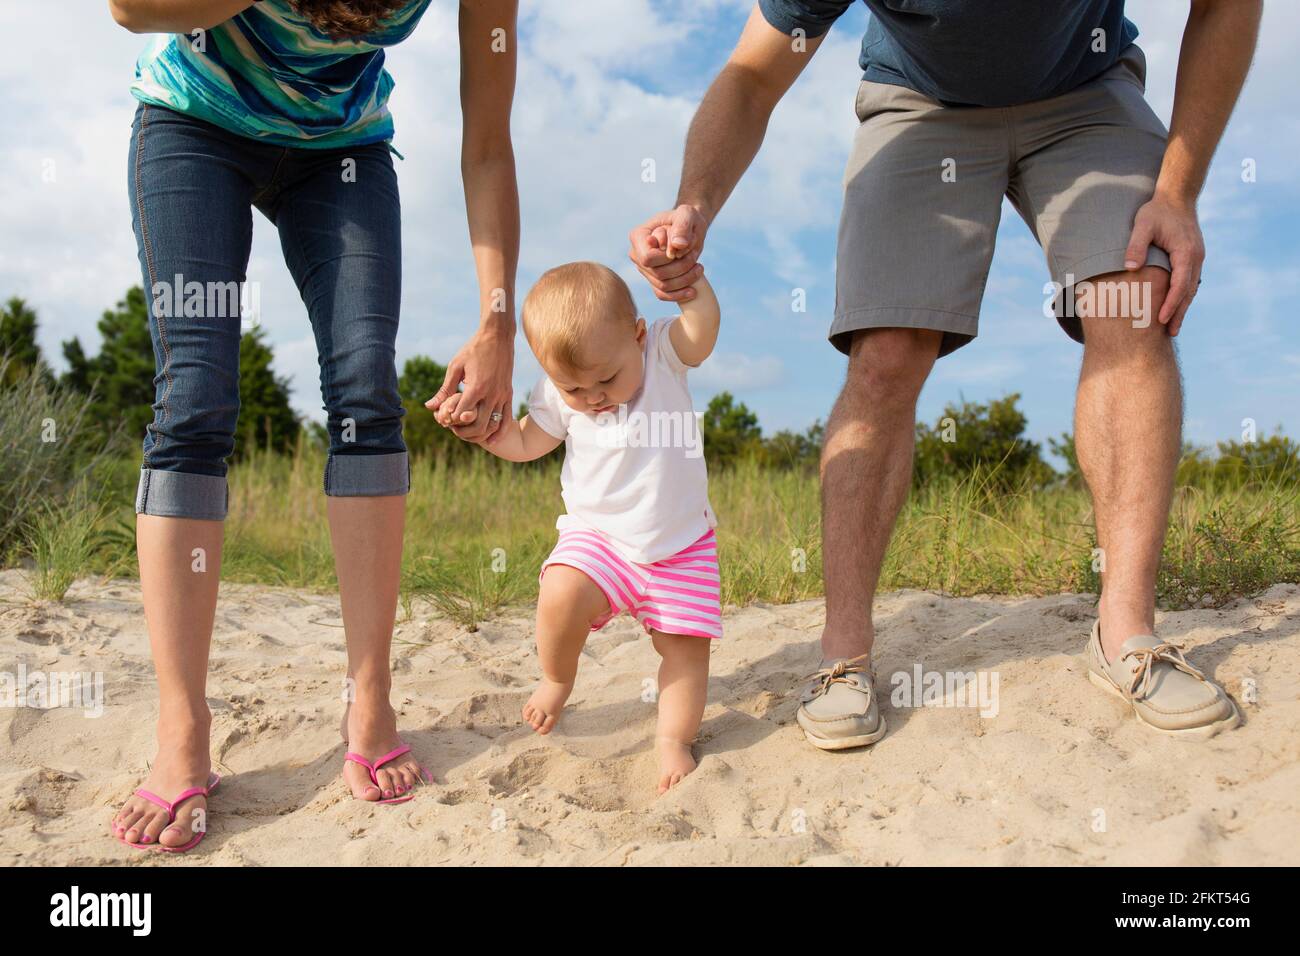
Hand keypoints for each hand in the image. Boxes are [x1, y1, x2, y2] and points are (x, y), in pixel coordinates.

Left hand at [425, 323, 513, 443]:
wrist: (498, 337)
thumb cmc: (473, 349)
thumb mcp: (455, 367)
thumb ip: (444, 390)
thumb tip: (429, 406)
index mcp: (476, 386)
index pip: (461, 413)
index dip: (451, 419)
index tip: (444, 419)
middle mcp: (491, 394)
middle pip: (478, 424)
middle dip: (464, 432)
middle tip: (454, 431)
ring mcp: (502, 395)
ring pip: (493, 425)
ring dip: (480, 435)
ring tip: (469, 436)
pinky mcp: (508, 394)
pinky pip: (506, 419)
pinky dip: (499, 433)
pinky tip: (490, 441)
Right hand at [628, 204, 707, 301]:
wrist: (690, 229)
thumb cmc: (687, 219)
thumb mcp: (687, 215)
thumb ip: (682, 226)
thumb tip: (677, 245)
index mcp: (638, 236)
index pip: (648, 258)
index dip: (667, 258)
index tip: (682, 247)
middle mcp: (637, 254)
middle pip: (657, 273)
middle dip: (681, 267)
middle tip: (695, 255)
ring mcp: (644, 269)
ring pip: (662, 285)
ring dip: (685, 279)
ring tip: (699, 267)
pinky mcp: (654, 280)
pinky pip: (662, 295)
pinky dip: (678, 295)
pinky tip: (693, 291)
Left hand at [1124, 193, 1204, 335]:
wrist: (1176, 197)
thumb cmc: (1156, 211)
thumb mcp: (1142, 224)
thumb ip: (1136, 245)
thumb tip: (1130, 268)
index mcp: (1186, 252)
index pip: (1180, 283)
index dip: (1172, 303)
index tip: (1163, 319)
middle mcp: (1195, 257)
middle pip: (1188, 291)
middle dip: (1179, 312)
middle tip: (1171, 333)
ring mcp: (1196, 258)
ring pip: (1190, 288)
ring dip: (1182, 307)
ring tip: (1173, 328)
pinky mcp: (1191, 258)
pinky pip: (1189, 281)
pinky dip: (1182, 296)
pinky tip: (1175, 308)